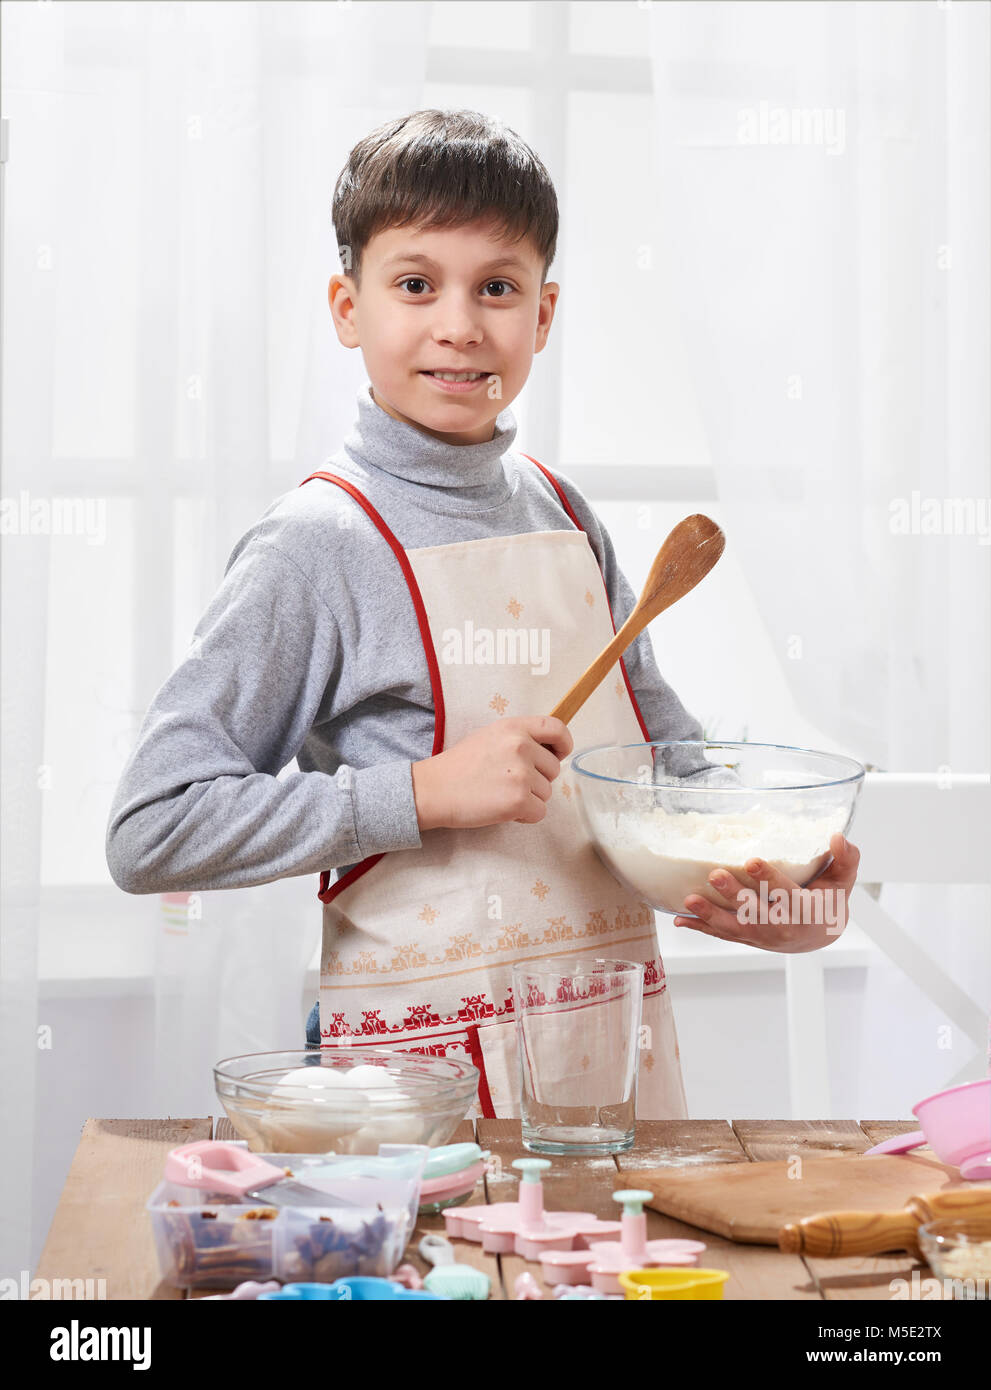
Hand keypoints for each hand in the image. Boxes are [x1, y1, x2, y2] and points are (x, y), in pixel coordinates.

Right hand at [411, 715, 573, 830]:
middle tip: (508, 782)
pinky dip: (524, 816)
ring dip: (529, 799)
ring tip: (499, 794)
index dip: (564, 744)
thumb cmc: (460, 766)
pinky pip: (539, 813)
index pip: (557, 728)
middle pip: (554, 768)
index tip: (559, 754)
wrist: (434, 789)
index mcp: (514, 727)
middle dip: (537, 779)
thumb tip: (549, 752)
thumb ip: (519, 739)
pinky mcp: (518, 800)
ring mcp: (521, 774)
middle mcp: (521, 747)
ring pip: (547, 793)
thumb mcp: (490, 736)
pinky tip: (502, 809)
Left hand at [671, 833, 861, 952]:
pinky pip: (723, 935)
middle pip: (756, 912)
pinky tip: (680, 919)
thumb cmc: (829, 901)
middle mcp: (783, 926)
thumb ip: (845, 859)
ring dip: (710, 915)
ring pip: (735, 927)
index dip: (770, 878)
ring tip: (689, 900)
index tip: (752, 861)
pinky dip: (702, 928)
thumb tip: (838, 836)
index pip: (787, 894)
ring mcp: (763, 935)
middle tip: (715, 875)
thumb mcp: (843, 881)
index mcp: (806, 910)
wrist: (820, 935)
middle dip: (734, 895)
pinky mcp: (748, 938)